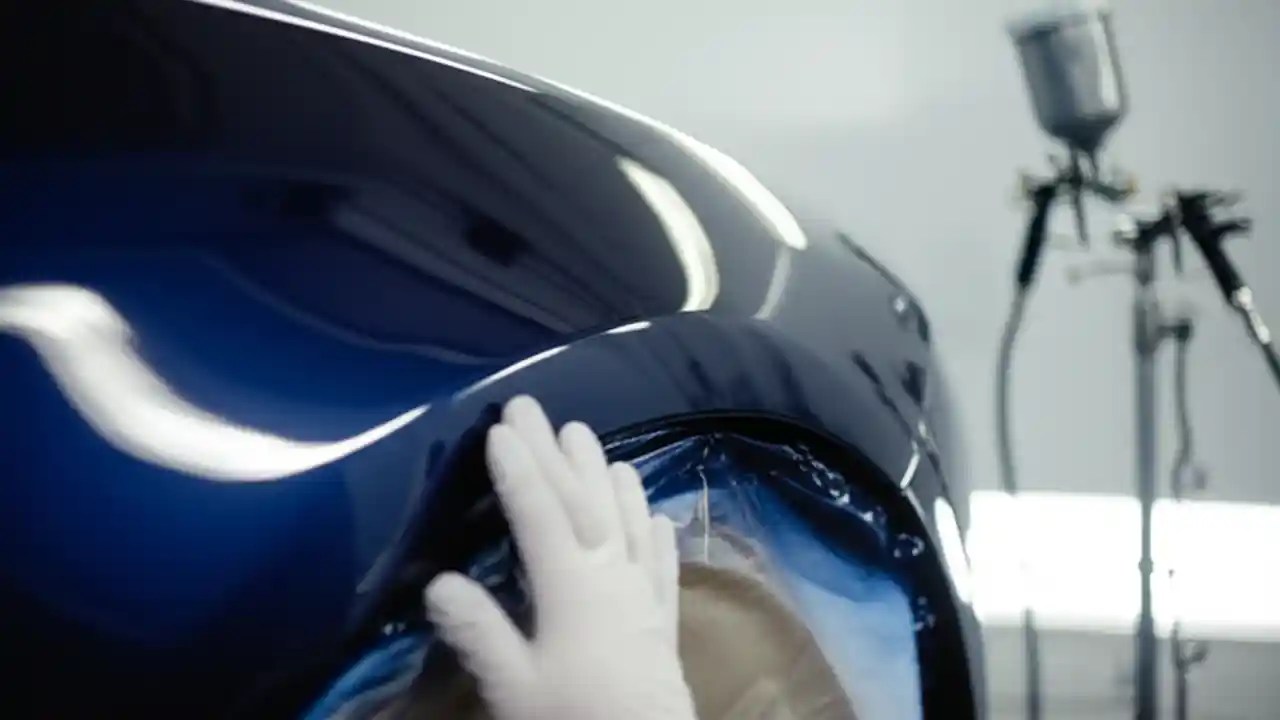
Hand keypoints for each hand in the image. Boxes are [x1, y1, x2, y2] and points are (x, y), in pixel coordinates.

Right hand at [424, 396, 695, 719]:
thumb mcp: (514, 688)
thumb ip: (480, 632)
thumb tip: (439, 581)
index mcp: (570, 587)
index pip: (539, 514)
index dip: (518, 470)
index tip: (500, 428)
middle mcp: (612, 576)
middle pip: (582, 502)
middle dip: (555, 454)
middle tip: (534, 408)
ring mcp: (644, 596)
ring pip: (626, 520)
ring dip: (608, 478)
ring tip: (595, 443)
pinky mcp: (665, 622)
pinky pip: (663, 564)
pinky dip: (657, 533)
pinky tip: (658, 515)